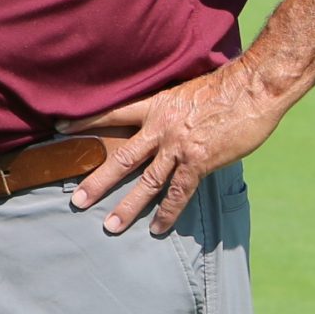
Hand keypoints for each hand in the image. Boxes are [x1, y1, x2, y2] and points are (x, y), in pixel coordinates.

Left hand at [61, 61, 285, 235]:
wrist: (254, 87)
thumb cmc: (228, 85)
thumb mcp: (188, 90)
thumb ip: (172, 109)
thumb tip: (168, 120)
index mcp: (156, 106)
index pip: (112, 113)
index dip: (85, 121)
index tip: (59, 128)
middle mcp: (160, 128)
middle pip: (121, 157)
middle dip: (97, 180)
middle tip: (76, 199)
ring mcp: (178, 147)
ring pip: (146, 182)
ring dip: (127, 206)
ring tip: (110, 226)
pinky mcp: (199, 161)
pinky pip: (179, 193)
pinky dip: (168, 212)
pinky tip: (158, 228)